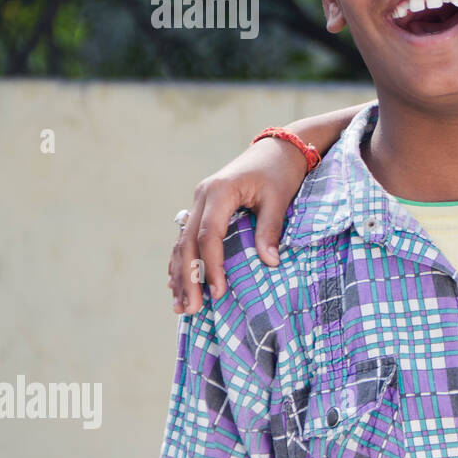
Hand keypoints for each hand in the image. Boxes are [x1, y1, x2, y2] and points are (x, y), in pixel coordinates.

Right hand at [168, 137, 308, 313]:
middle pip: (187, 242)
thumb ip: (270, 229)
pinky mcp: (203, 208)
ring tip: (181, 307)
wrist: (279, 148)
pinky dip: (182, 261)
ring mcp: (199, 201)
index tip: (219, 292)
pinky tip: (176, 285)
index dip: (212, 265)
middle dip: (188, 278)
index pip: (208, 235)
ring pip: (182, 242)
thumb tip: (270, 263)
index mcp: (219, 191)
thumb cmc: (281, 171)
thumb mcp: (279, 198)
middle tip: (191, 309)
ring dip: (180, 274)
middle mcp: (202, 196)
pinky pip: (186, 238)